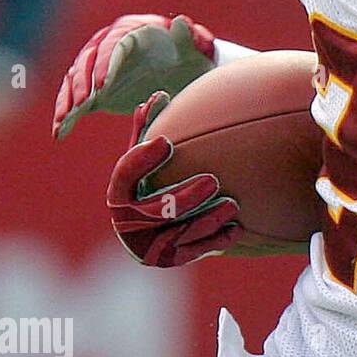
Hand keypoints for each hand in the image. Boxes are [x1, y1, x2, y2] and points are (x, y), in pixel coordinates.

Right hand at [53, 14, 216, 138]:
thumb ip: (192, 37)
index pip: (113, 45)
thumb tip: (179, 23)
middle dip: (83, 83)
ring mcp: (99, 65)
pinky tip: (60, 131)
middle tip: (82, 105)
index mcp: (133, 30)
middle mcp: (110, 43)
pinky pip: (76, 98)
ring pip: (76, 79)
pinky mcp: (95, 87)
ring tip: (64, 121)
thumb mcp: (198, 49)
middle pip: (88, 60)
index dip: (106, 65)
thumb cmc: (194, 57)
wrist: (187, 72)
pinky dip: (67, 113)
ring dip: (68, 100)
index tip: (102, 86)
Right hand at [107, 92, 241, 266]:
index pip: (124, 175)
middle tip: (213, 181)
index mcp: (120, 194)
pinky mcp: (171, 259)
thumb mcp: (149, 158)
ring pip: (178, 235)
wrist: (161, 227)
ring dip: (206, 220)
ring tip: (233, 204)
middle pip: (155, 210)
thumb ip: (149, 131)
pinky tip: (237, 228)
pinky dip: (215, 241)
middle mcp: (129, 223)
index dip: (142, 159)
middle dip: (184, 196)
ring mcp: (149, 245)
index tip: (166, 141)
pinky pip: (194, 253)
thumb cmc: (156, 182)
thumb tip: (157, 96)